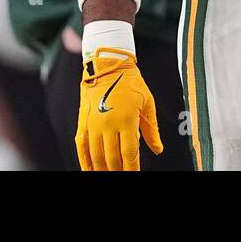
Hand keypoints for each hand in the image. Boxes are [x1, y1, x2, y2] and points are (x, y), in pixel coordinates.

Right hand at [76, 47, 162, 170]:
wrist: (107, 65)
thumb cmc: (131, 83)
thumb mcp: (147, 103)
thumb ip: (152, 130)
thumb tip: (158, 150)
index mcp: (126, 120)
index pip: (129, 153)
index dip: (132, 168)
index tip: (135, 175)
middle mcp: (108, 124)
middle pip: (112, 158)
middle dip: (119, 171)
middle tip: (124, 176)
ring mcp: (93, 125)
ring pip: (97, 156)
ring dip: (103, 170)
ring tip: (109, 175)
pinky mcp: (83, 123)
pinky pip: (82, 148)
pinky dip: (86, 162)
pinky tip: (91, 171)